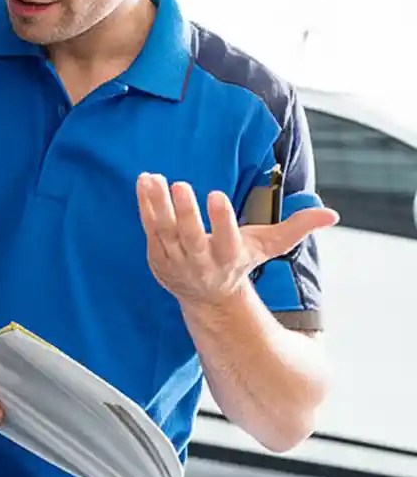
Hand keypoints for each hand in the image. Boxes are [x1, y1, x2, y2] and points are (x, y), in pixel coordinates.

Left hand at [135, 173, 338, 306]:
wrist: (207, 297)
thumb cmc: (239, 262)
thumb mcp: (268, 247)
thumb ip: (296, 228)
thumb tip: (332, 215)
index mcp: (229, 255)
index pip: (226, 238)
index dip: (221, 218)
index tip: (216, 194)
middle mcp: (201, 260)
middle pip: (191, 237)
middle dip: (186, 212)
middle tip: (181, 185)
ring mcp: (176, 259)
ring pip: (164, 231)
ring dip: (158, 205)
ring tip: (154, 179)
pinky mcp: (157, 255)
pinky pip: (149, 228)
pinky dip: (145, 206)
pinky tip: (144, 181)